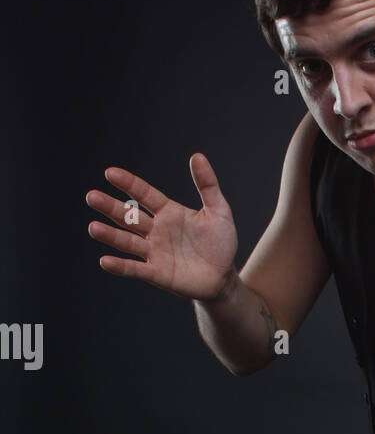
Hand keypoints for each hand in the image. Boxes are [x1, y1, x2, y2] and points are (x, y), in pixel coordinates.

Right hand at [85, 152, 238, 301]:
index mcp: (168, 212)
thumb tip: (197, 156)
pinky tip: (105, 261)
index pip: (144, 194)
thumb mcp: (219, 211)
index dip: (128, 184)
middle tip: (91, 196)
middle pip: (129, 216)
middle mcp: (156, 230)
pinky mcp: (157, 273)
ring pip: (127, 241)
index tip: (110, 173)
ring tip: (93, 228)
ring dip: (110, 235)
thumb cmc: (221, 243)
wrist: (224, 277)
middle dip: (110, 207)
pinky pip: (135, 269)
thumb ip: (207, 185)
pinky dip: (121, 266)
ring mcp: (154, 252)